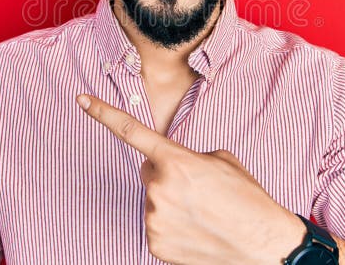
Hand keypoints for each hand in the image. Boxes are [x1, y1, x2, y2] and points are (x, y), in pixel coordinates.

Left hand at [76, 94, 305, 264]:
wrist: (264, 244)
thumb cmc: (246, 198)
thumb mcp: (220, 161)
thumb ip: (186, 156)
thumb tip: (169, 168)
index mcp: (176, 160)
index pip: (131, 131)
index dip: (102, 113)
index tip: (81, 99)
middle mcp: (159, 188)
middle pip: (148, 171)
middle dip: (166, 174)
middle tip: (197, 189)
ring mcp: (154, 218)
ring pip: (153, 200)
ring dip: (171, 202)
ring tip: (202, 213)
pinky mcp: (154, 243)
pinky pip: (156, 224)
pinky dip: (172, 226)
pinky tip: (195, 230)